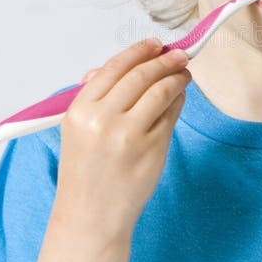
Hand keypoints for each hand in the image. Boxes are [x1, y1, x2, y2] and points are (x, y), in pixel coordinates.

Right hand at [53, 39, 191, 242]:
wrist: (91, 216)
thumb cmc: (86, 172)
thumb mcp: (78, 129)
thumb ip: (100, 96)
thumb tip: (130, 62)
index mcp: (79, 111)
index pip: (114, 68)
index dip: (138, 52)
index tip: (155, 44)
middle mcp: (103, 120)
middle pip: (141, 76)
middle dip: (164, 60)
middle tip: (179, 54)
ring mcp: (129, 135)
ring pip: (160, 92)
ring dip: (176, 78)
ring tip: (184, 73)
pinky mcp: (153, 149)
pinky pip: (170, 116)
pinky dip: (178, 102)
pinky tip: (180, 97)